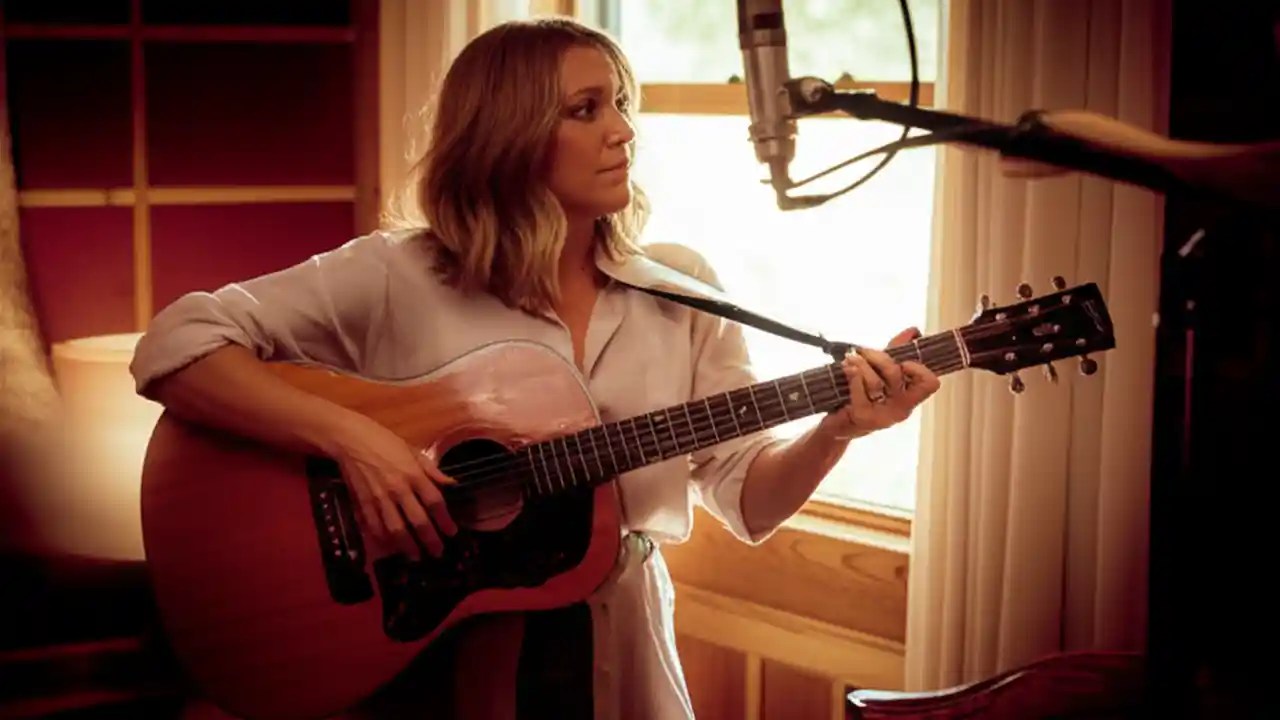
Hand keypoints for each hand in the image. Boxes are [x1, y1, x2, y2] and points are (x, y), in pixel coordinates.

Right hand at [331, 415, 457, 558]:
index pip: (434, 502)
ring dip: (408, 546)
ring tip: (417, 556)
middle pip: (418, 521)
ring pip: (396, 529)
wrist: (350, 439)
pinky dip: (384, 540)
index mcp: (413, 474)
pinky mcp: (363, 504)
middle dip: (430, 540)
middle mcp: (399, 489)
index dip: (445, 520)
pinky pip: (375, 527)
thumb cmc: (385, 442)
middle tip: (438, 552)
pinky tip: (392, 548)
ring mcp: (379, 499)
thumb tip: (452, 484)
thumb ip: (432, 471)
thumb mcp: (413, 451)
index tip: (452, 532)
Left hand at [819, 327, 941, 440]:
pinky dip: (852, 376)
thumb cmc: (864, 394)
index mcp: (910, 397)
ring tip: (850, 358)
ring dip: (861, 364)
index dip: (920, 368)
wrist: (840, 422)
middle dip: (877, 356)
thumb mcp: (882, 371)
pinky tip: (847, 370)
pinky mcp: (863, 417)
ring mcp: (882, 416)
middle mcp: (900, 409)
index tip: (903, 361)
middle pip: (896, 374)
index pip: (930, 384)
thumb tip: (914, 331)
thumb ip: (898, 350)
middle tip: (862, 351)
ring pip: (876, 382)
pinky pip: (859, 391)